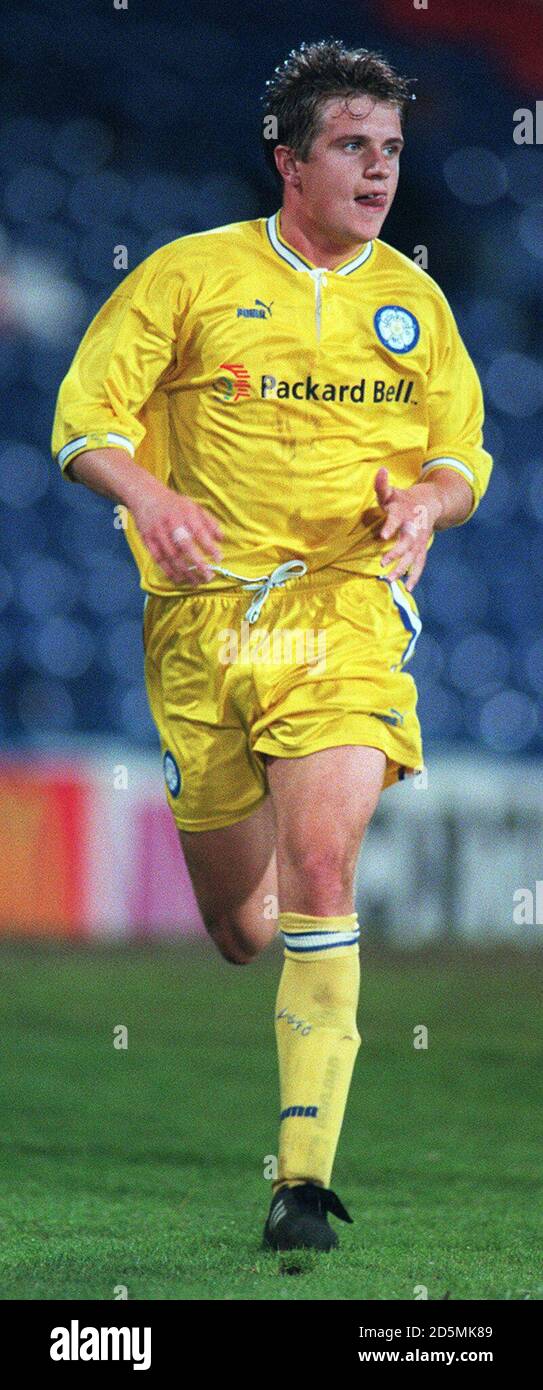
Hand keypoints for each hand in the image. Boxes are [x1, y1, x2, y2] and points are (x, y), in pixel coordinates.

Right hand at [128, 477, 222, 584]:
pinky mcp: (148, 541)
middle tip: (208, 577)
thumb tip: (221, 539)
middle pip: (185, 547)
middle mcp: (171, 524)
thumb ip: (209, 522)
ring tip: (196, 582)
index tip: (219, 558)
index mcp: (185, 514)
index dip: (210, 546)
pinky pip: (159, 560)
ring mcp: (158, 533)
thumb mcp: (194, 507)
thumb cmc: (175, 505)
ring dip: (185, 572)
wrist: (146, 497)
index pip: (200, 532)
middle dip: (197, 564)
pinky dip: (169, 571)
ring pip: (172, 557)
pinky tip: (179, 579)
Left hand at [374, 467, 442, 591]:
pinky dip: (414, 576)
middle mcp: (413, 528)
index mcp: (404, 513)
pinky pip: (419, 565)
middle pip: (406, 543)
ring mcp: (419, 541)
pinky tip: (407, 588)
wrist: (429, 504)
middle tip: (382, 563)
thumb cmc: (403, 500)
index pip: (396, 519)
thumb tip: (380, 470)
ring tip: (390, 580)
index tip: (382, 536)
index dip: (390, 526)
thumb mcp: (392, 492)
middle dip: (396, 553)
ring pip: (412, 557)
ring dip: (402, 569)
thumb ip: (382, 485)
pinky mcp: (421, 549)